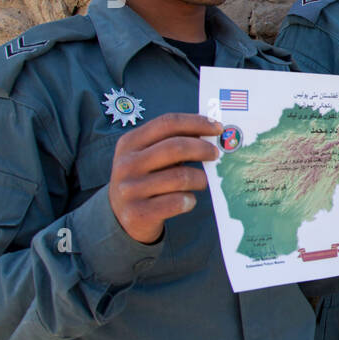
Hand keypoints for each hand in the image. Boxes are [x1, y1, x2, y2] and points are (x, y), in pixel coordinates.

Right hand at [109, 112, 220, 244]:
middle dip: (203, 148)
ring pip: (181, 177)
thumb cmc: (145, 179)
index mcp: (129, 143)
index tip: (217, 128)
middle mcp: (126, 164)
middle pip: (175, 147)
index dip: (196, 122)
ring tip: (201, 182)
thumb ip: (172, 144)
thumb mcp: (148, 157)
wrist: (121, 217)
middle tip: (215, 154)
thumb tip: (211, 134)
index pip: (167, 123)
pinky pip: (178, 202)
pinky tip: (188, 200)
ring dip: (200, 179)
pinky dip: (190, 200)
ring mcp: (130, 190)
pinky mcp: (138, 213)